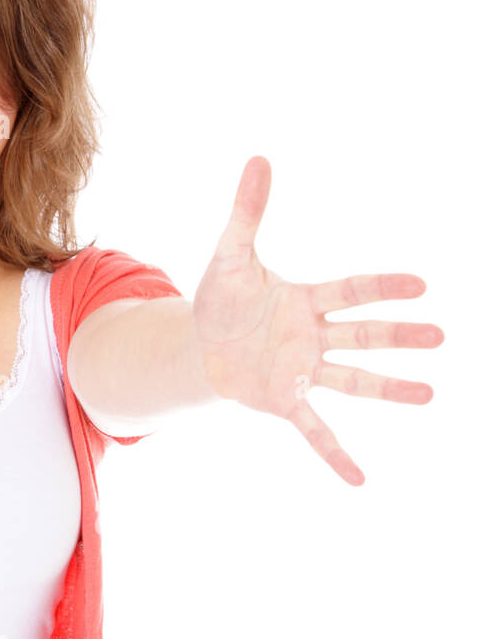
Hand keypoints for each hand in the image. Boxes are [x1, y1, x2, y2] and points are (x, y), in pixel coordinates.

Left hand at [193, 156, 442, 485]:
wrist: (198, 342)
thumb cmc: (221, 297)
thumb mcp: (229, 255)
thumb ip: (247, 211)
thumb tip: (258, 157)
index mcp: (306, 300)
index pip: (350, 291)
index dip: (382, 288)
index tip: (419, 284)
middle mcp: (314, 337)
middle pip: (363, 335)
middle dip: (398, 336)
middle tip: (439, 336)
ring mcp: (303, 372)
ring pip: (353, 381)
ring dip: (388, 389)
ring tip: (429, 394)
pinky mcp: (284, 401)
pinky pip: (314, 430)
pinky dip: (334, 454)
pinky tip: (360, 481)